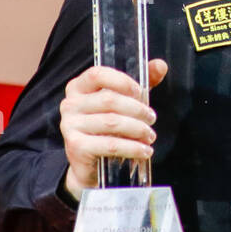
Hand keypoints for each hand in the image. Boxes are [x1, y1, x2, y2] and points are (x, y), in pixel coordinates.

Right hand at [60, 59, 167, 199]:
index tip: (140, 92)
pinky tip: (144, 151)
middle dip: (137, 109)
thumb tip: (161, 65)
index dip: (122, 81)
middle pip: (109, 100)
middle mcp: (70, 104)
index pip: (97, 74)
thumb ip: (141, 83)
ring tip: (150, 136)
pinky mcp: (76, 146)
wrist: (91, 166)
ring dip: (138, 129)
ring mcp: (69, 126)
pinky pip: (110, 144)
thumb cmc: (108, 128)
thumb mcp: (124, 103)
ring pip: (112, 122)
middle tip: (152, 118)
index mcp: (78, 87)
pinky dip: (132, 148)